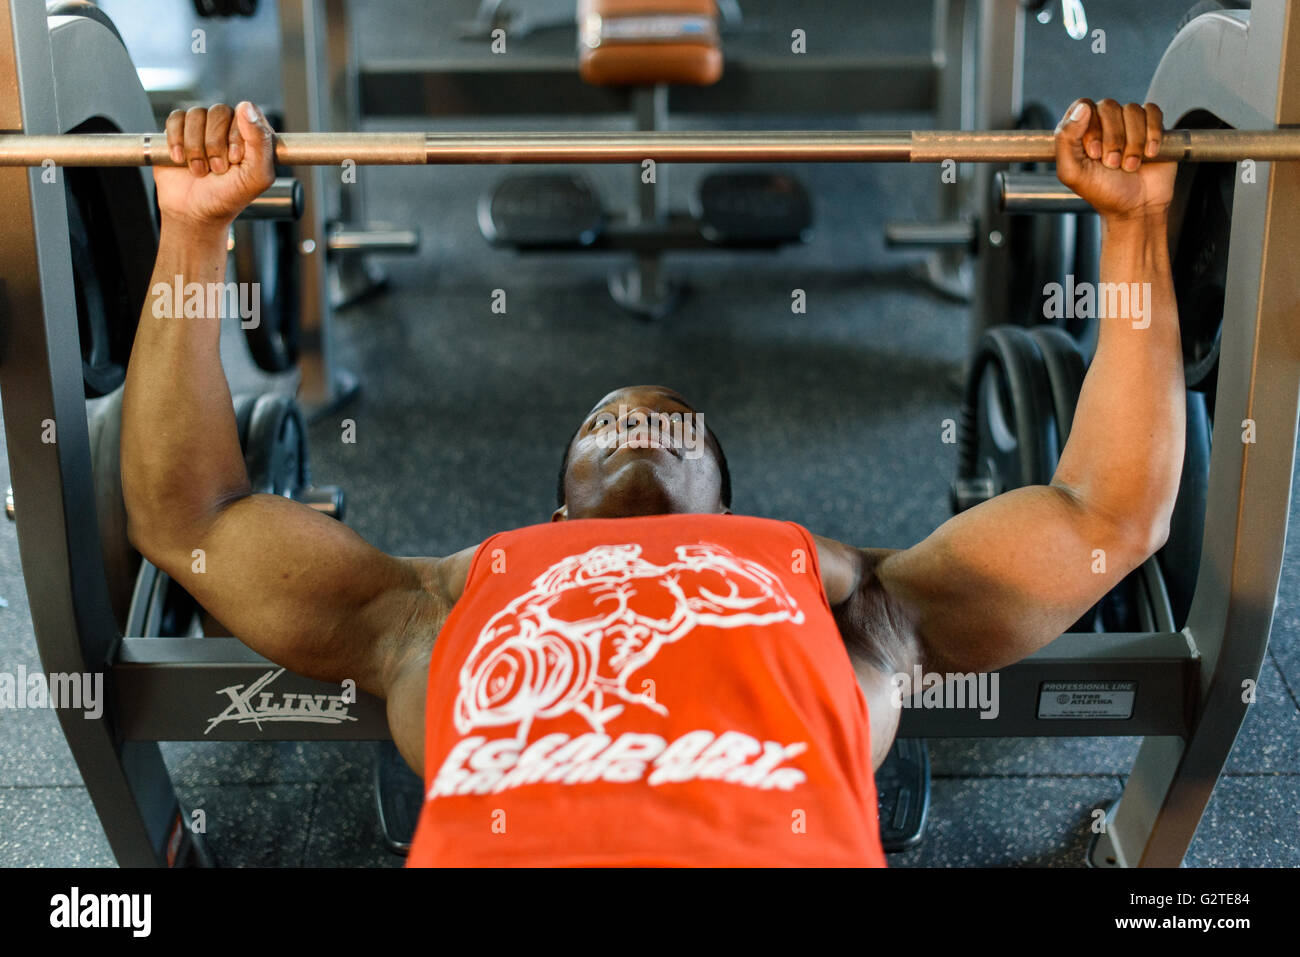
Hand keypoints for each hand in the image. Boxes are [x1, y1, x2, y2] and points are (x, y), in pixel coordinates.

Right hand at [155, 101, 275, 229]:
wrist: (194, 211)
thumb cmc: (229, 197)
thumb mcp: (256, 176)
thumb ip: (261, 142)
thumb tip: (247, 106)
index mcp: (254, 136)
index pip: (248, 113)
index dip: (237, 136)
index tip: (235, 160)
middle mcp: (230, 127)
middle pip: (219, 112)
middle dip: (215, 145)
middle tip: (217, 169)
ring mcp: (204, 127)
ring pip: (196, 115)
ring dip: (196, 148)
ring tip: (200, 170)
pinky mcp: (180, 130)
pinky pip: (176, 118)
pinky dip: (177, 141)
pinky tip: (180, 159)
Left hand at [1054, 98, 1175, 220]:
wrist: (1135, 207)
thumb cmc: (1102, 192)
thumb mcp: (1072, 172)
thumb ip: (1065, 140)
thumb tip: (1081, 108)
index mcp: (1080, 131)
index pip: (1083, 106)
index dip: (1090, 127)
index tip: (1094, 153)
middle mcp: (1104, 123)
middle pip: (1108, 106)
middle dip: (1113, 138)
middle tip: (1112, 164)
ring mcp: (1128, 123)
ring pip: (1132, 110)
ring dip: (1133, 142)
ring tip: (1130, 165)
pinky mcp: (1152, 126)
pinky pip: (1153, 112)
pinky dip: (1152, 134)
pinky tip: (1149, 154)